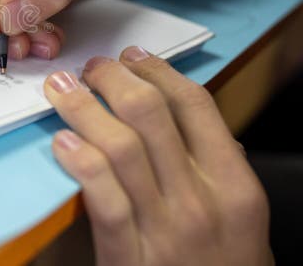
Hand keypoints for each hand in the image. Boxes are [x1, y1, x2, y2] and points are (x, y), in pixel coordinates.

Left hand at [45, 47, 271, 265]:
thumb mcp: (240, 220)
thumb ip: (214, 169)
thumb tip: (177, 116)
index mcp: (236, 187)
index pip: (195, 107)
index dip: (159, 72)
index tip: (134, 56)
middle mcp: (202, 200)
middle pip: (151, 114)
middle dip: (114, 79)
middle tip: (91, 67)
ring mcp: (165, 228)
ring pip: (120, 145)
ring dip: (84, 108)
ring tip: (61, 89)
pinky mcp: (128, 255)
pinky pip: (102, 196)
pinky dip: (80, 162)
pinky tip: (62, 142)